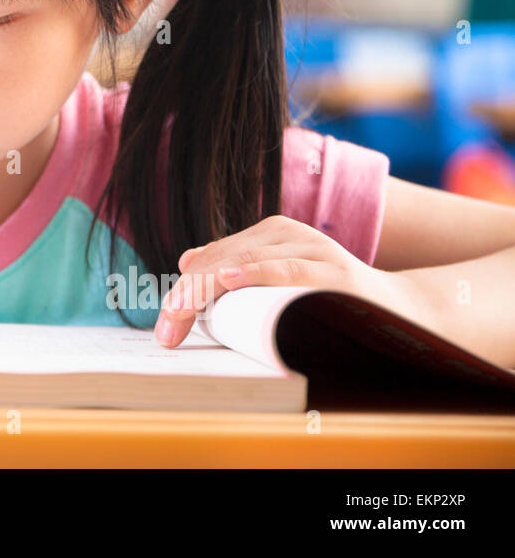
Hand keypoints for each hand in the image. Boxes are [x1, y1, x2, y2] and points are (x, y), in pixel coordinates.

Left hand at [154, 214, 419, 346]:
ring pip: (241, 264)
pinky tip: (226, 280)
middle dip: (186, 299)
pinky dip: (254, 274)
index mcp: (270, 233)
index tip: (165, 330)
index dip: (183, 292)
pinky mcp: (332, 271)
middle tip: (166, 333)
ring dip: (204, 294)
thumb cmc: (332, 301)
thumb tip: (187, 263)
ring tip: (179, 315)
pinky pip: (285, 269)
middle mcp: (287, 234)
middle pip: (220, 262)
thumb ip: (240, 268)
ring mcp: (310, 249)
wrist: (402, 312)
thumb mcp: (279, 279)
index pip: (212, 258)